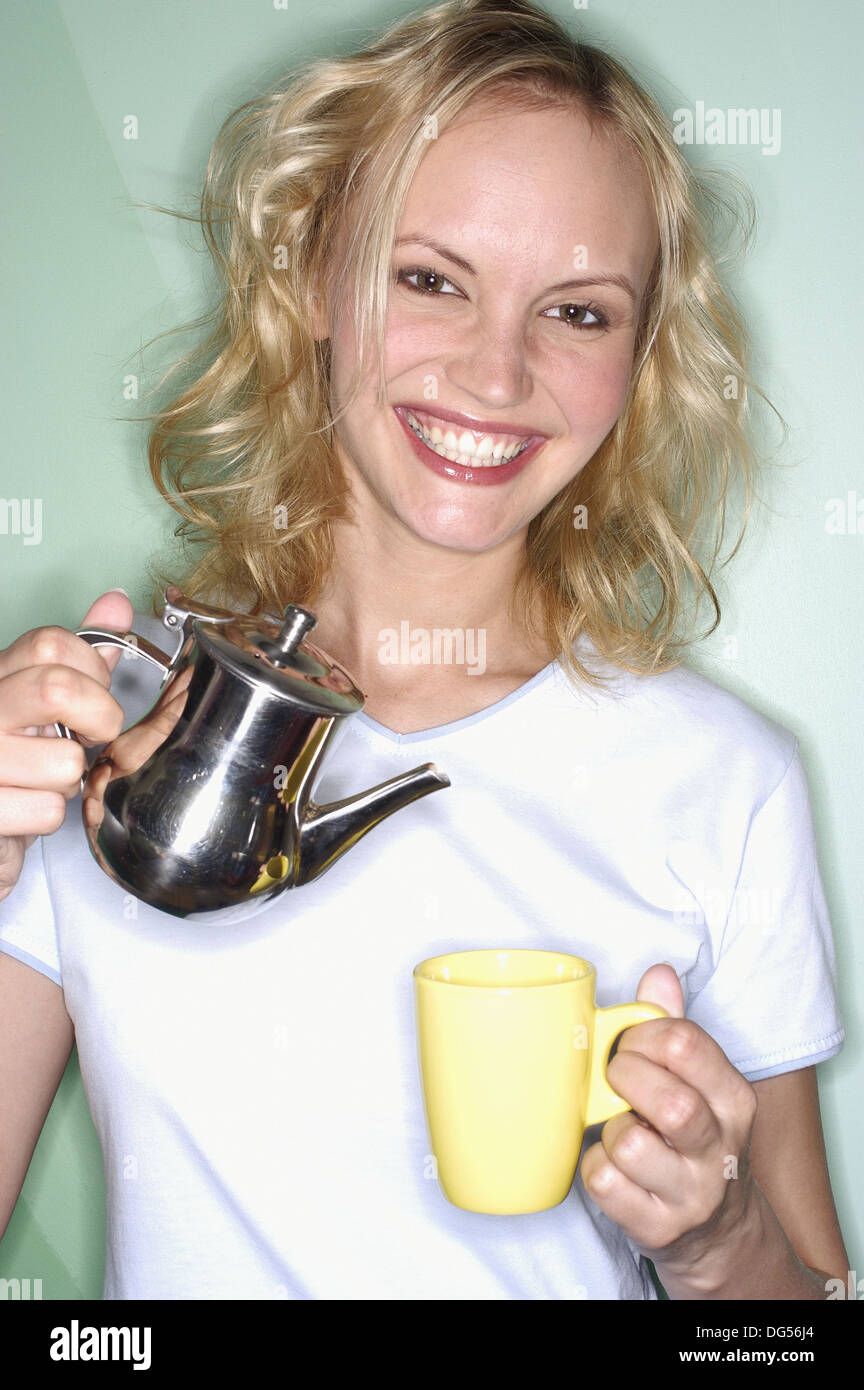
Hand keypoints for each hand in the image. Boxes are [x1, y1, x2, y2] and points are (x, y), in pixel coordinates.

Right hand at [0, 590, 131, 899]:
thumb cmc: (15, 759)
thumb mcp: (42, 698)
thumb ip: (80, 655)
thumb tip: (117, 603)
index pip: (51, 642)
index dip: (92, 670)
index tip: (92, 694)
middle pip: (56, 688)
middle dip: (98, 718)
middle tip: (88, 737)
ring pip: (64, 763)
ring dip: (68, 781)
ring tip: (41, 779)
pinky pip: (48, 810)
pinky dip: (49, 816)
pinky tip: (24, 808)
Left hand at [579, 963, 758, 1278]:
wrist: (716, 1232)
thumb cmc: (695, 1140)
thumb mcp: (700, 1083)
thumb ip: (676, 1028)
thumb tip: (658, 973)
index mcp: (734, 1099)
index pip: (685, 1043)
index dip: (640, 1035)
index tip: (627, 1045)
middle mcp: (721, 1147)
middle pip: (668, 1101)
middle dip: (624, 1079)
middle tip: (615, 1082)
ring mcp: (692, 1193)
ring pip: (629, 1143)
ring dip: (608, 1129)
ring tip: (618, 1128)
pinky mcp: (658, 1227)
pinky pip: (603, 1183)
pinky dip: (594, 1167)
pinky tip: (610, 1163)